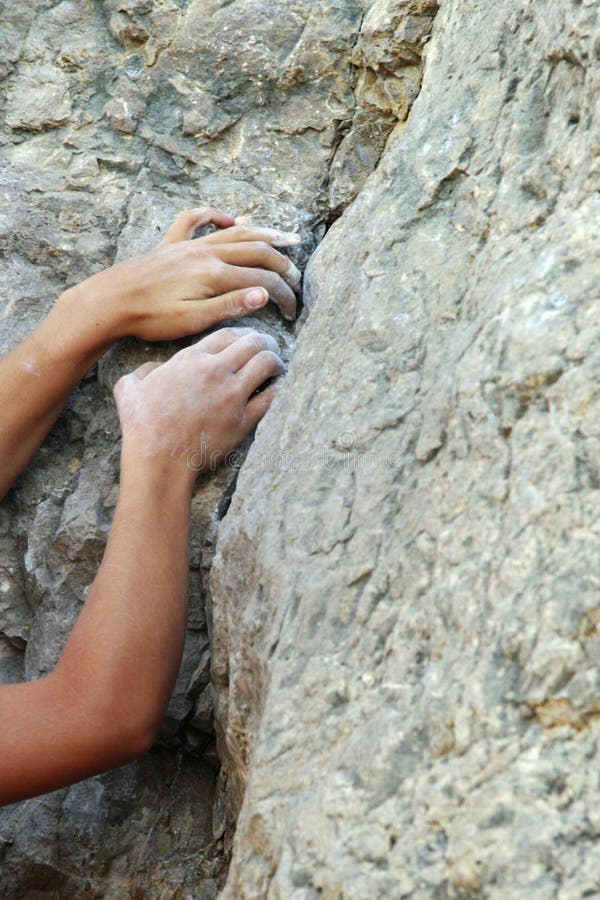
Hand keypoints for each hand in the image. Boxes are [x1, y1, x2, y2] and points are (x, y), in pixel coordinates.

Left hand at [58, 207, 301, 345]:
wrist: (109, 302)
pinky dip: (213, 215)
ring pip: (234, 232)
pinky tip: (227, 217)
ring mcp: (187, 245)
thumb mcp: (193, 320)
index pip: (261, 281)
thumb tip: (264, 295)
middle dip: (281, 263)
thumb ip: (230, 305)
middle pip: (255, 251)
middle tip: (297, 276)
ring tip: (286, 237)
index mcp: (214, 274)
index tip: (292, 312)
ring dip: (262, 234)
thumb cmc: (150, 318)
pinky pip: (194, 220)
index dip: (282, 295)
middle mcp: (205, 252)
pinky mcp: (170, 244)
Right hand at [115, 327, 283, 483]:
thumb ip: (145, 371)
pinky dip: (278, 388)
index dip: (242, 333)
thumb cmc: (142, 426)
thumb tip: (155, 369)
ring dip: (275, 361)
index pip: (228, 334)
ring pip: (266, 363)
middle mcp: (215, 371)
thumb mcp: (129, 387)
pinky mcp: (243, 419)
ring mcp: (232, 395)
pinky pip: (271, 396)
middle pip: (253, 342)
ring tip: (277, 366)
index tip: (248, 339)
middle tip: (270, 348)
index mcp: (191, 359)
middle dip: (265, 342)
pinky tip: (279, 387)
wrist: (158, 459)